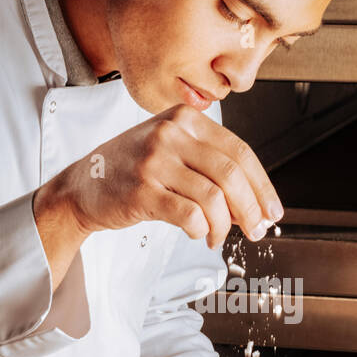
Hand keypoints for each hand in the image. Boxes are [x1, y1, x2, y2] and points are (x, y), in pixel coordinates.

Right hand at [52, 103, 281, 248]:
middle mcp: (171, 133)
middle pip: (231, 174)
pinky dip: (200, 229)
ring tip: (216, 237)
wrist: (82, 186)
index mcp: (185, 119)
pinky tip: (196, 234)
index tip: (273, 211)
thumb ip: (210, 166)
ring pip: (213, 197)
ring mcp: (154, 160)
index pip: (240, 152)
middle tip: (257, 232)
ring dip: (224, 226)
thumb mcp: (171, 150)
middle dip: (251, 209)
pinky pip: (189, 214)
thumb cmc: (132, 171)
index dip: (262, 186)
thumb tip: (255, 204)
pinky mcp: (141, 190)